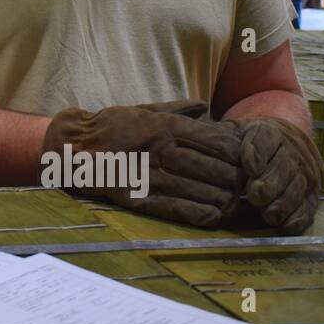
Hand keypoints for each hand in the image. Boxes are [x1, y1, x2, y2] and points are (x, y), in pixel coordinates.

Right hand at [42, 99, 242, 227]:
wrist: (74, 146)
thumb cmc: (112, 126)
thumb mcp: (144, 110)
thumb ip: (176, 109)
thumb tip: (205, 106)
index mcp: (163, 127)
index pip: (212, 140)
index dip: (236, 151)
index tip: (248, 158)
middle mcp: (159, 150)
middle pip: (210, 167)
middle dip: (234, 177)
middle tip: (249, 184)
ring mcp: (148, 175)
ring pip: (196, 189)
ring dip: (222, 197)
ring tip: (237, 203)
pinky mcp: (136, 198)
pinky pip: (173, 208)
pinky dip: (197, 212)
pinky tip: (214, 216)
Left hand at [223, 116, 323, 234]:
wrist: (286, 140)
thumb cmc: (251, 139)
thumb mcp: (236, 130)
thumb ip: (223, 136)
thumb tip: (207, 143)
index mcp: (270, 132)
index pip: (265, 139)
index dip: (257, 153)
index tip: (249, 168)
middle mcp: (292, 151)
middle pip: (284, 166)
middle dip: (271, 183)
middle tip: (256, 196)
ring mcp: (305, 172)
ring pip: (298, 187)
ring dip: (284, 203)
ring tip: (268, 214)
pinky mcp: (312, 192)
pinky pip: (309, 206)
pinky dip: (298, 217)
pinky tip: (285, 225)